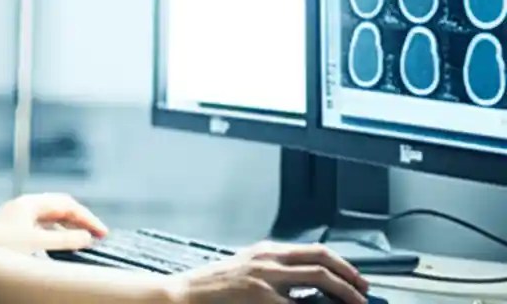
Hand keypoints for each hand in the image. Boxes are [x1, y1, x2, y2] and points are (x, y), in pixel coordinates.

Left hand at [0, 192, 107, 253]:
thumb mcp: (35, 242)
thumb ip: (62, 239)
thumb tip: (86, 237)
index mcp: (30, 203)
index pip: (67, 204)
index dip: (87, 217)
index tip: (102, 233)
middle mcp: (24, 207)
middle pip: (60, 207)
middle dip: (80, 219)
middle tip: (98, 234)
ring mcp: (17, 218)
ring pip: (50, 218)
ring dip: (68, 227)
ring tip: (84, 241)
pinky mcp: (12, 230)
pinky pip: (41, 228)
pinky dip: (56, 234)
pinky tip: (60, 245)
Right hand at [166, 241, 369, 303]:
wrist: (184, 295)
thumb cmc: (213, 287)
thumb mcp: (245, 270)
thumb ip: (274, 274)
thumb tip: (307, 287)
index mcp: (266, 251)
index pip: (314, 250)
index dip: (341, 264)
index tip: (356, 279)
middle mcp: (268, 258)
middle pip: (321, 260)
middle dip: (350, 277)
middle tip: (364, 293)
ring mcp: (265, 277)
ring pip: (318, 277)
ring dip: (344, 292)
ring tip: (357, 303)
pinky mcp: (260, 296)